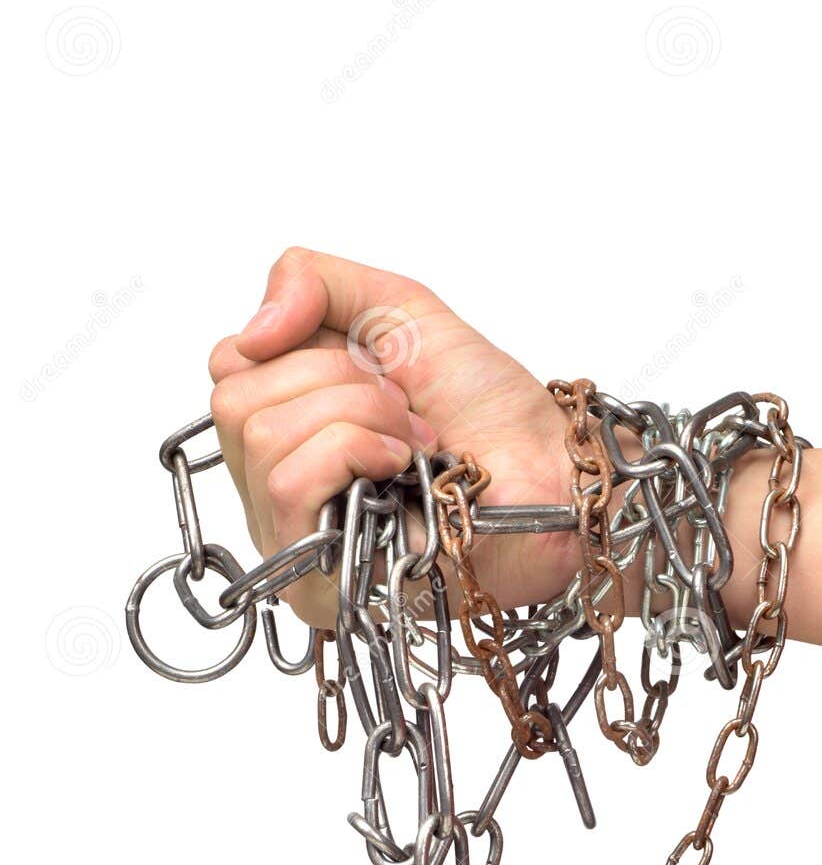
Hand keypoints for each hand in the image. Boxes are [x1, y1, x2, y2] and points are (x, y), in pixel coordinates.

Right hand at [208, 247, 577, 625]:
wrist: (552, 471)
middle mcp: (274, 490)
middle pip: (234, 401)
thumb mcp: (395, 309)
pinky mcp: (318, 582)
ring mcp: (293, 541)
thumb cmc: (489, 409)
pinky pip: (288, 484)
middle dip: (336, 381)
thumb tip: (249, 332)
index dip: (302, 349)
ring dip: (357, 415)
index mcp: (283, 430)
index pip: (227, 369)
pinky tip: (403, 467)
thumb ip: (309, 281)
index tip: (375, 367)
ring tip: (414, 441)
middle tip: (405, 409)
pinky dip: (354, 450)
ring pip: (260, 437)